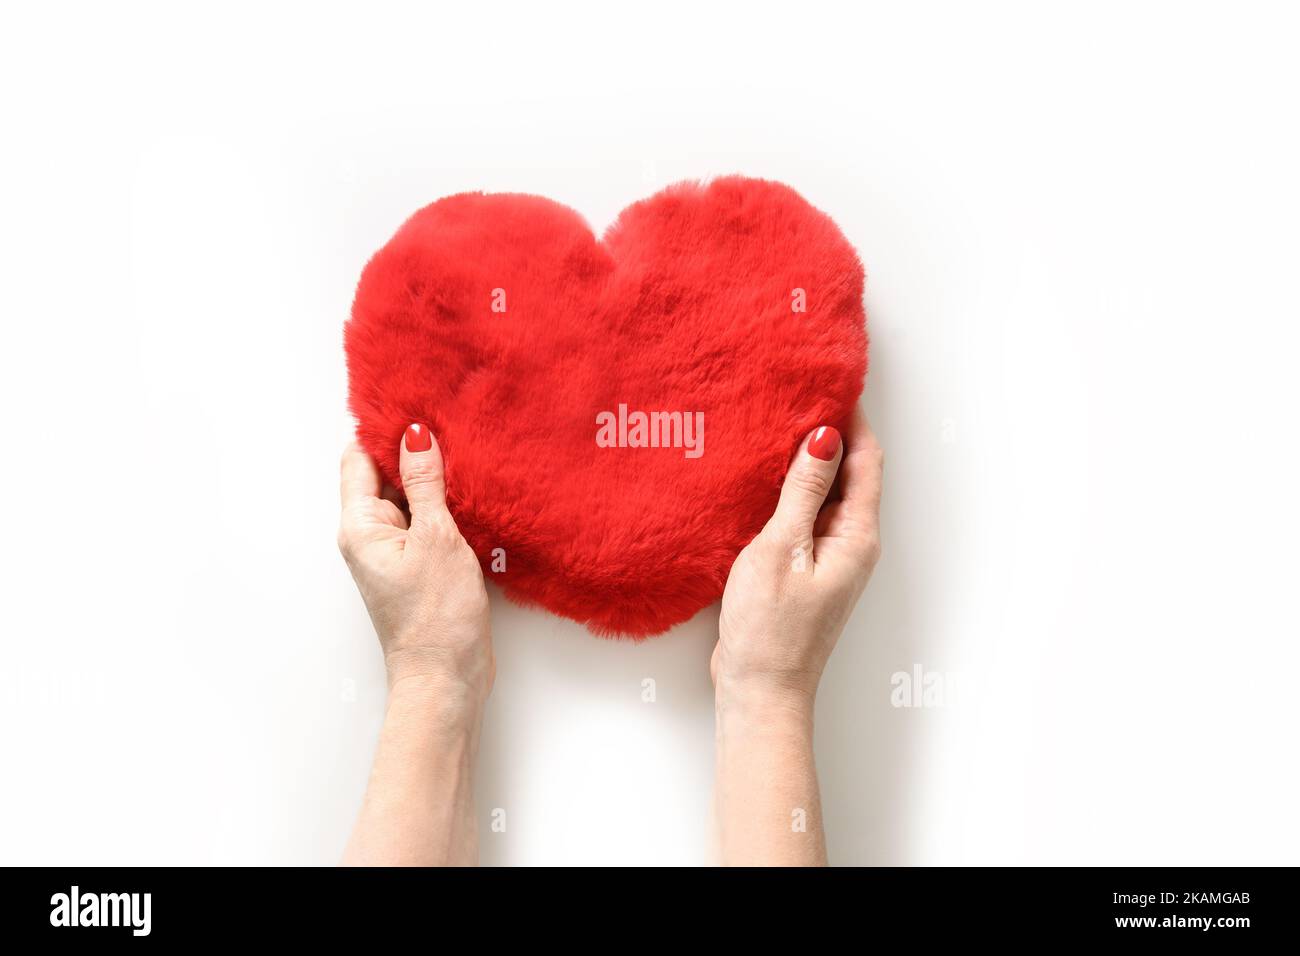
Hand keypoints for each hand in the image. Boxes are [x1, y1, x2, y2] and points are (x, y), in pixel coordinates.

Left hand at [338, 424, 493, 700]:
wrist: (446, 679)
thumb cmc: (436, 617)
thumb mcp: (437, 538)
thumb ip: (426, 483)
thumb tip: (415, 435)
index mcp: (360, 525)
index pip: (359, 458)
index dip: (383, 429)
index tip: (414, 401)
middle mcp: (370, 535)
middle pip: (383, 475)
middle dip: (413, 449)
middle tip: (450, 419)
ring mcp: (394, 551)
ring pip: (410, 498)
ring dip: (434, 479)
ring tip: (466, 450)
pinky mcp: (418, 565)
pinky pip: (427, 522)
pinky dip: (445, 505)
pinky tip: (472, 493)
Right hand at [714, 408, 883, 709]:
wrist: (760, 689)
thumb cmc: (770, 629)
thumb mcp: (781, 548)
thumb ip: (802, 490)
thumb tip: (825, 435)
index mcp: (856, 535)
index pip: (866, 459)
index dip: (851, 416)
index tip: (826, 380)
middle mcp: (852, 542)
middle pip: (849, 472)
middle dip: (827, 431)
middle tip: (794, 393)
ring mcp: (830, 556)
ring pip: (825, 493)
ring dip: (806, 461)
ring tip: (773, 425)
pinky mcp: (806, 567)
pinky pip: (805, 515)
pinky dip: (790, 491)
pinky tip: (761, 479)